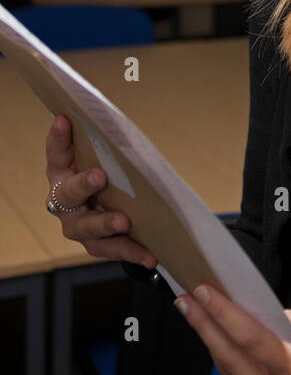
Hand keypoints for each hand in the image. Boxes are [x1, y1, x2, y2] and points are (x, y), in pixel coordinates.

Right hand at [44, 114, 158, 268]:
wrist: (111, 208)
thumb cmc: (106, 174)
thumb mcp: (104, 157)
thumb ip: (105, 143)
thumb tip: (118, 122)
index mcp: (62, 172)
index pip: (56, 152)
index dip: (58, 137)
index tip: (64, 119)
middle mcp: (63, 201)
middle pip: (68, 194)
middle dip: (83, 184)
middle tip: (99, 175)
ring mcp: (77, 225)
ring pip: (87, 228)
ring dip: (106, 224)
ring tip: (124, 221)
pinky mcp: (94, 244)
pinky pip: (112, 249)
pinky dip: (132, 252)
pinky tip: (151, 255)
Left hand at [173, 285, 290, 374]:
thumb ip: (274, 320)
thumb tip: (238, 305)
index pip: (252, 340)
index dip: (224, 314)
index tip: (204, 292)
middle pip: (231, 357)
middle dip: (205, 325)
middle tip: (186, 300)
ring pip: (228, 371)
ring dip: (209, 340)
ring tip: (194, 313)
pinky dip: (222, 356)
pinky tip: (213, 336)